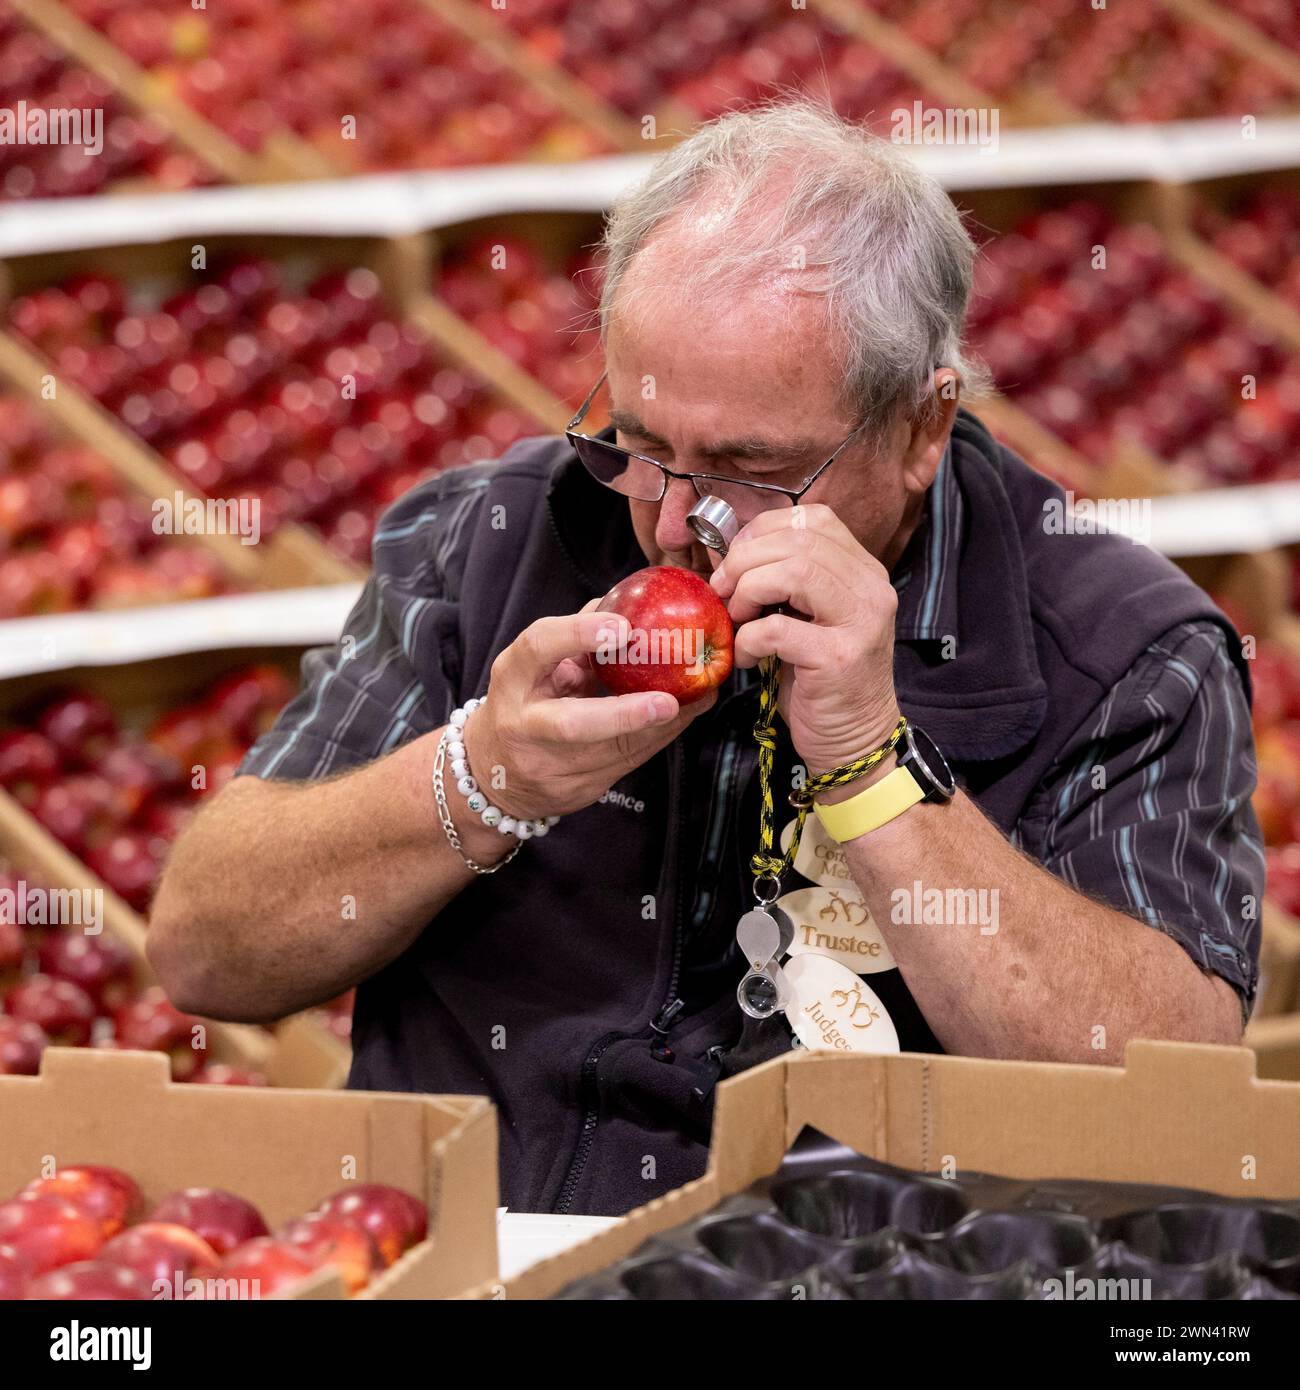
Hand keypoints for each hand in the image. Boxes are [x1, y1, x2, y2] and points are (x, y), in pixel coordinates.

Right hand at [462, 606, 715, 818]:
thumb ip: (575, 637)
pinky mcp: (573, 791)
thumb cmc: (522, 702)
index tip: (623, 627)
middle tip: (669, 700)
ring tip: (698, 700)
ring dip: (661, 727)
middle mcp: (523, 724)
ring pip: (612, 752)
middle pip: (573, 724)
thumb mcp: (534, 665)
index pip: (537, 648)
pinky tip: (682, 718)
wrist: (493, 773)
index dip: (579, 635)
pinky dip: (657, 739)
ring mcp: (546, 765)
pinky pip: (625, 765)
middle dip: (625, 714)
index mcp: (512, 678)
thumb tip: (630, 602)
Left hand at [709, 504, 900, 775]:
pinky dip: (747, 639)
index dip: (764, 530)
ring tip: (736, 618)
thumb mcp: (810, 617)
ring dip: (748, 591)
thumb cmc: (819, 679)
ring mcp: (860, 623)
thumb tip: (728, 554)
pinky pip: (777, 628)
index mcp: (864, 571)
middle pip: (798, 540)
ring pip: (794, 572)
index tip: (736, 561)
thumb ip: (787, 580)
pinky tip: (745, 658)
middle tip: (723, 591)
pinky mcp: (839, 658)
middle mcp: (871, 589)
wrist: (853, 740)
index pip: (814, 519)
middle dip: (746, 560)